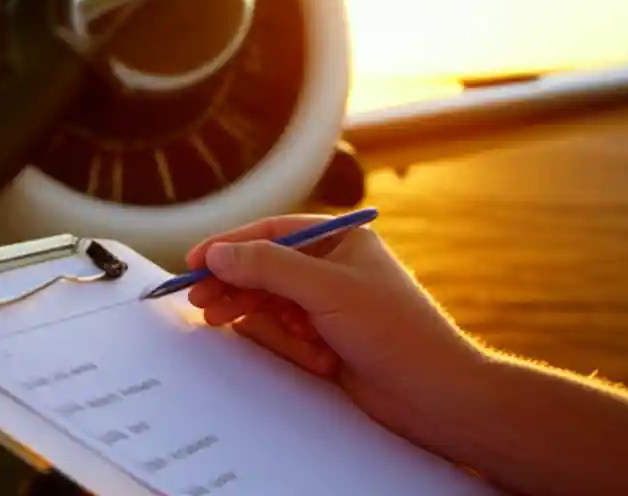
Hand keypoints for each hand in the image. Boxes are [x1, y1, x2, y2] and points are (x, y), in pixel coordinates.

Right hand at [185, 214, 488, 450]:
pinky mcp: (327, 340)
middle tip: (201, 302)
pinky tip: (315, 360)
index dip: (230, 246)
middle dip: (235, 286)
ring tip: (232, 326)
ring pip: (271, 305)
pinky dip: (292, 348)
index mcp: (340, 239)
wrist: (433, 394)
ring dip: (263, 320)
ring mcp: (329, 306)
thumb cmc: (395, 331)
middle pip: (264, 270)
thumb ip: (268, 267)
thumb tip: (220, 253)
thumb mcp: (327, 289)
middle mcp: (333, 268)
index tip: (194, 262)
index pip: (272, 233)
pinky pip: (287, 335)